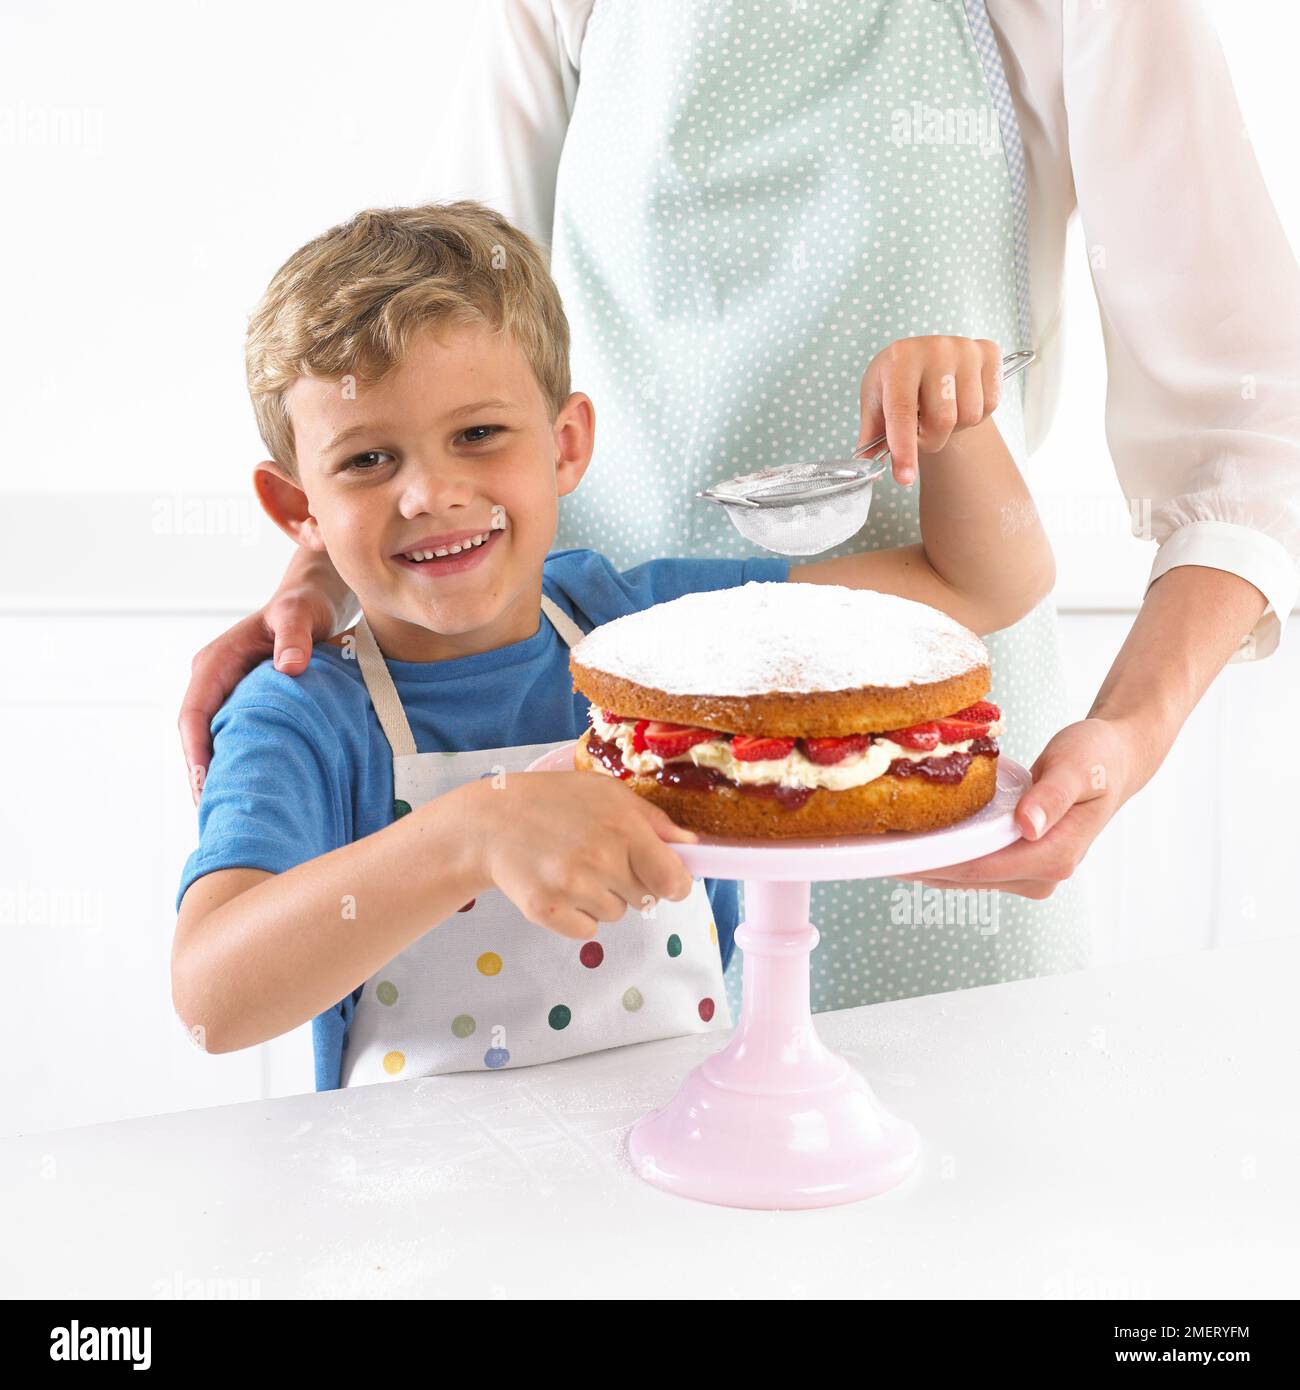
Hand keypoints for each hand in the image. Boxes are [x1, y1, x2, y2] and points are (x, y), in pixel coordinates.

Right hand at [179, 582, 342, 803]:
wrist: (312, 598)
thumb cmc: (304, 604)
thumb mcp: (299, 614)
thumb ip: (295, 637)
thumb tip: (289, 668)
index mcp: (215, 663)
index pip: (194, 714)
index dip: (195, 752)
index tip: (203, 785)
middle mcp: (214, 680)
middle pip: (197, 735)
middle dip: (201, 774)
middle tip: (214, 814)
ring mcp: (228, 692)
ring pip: (213, 739)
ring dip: (217, 772)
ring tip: (228, 812)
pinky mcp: (245, 702)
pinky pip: (234, 735)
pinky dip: (237, 760)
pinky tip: (251, 787)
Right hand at [465, 772, 699, 939]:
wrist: (491, 822)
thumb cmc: (556, 801)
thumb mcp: (608, 794)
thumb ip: (654, 821)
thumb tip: (691, 848)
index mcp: (623, 827)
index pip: (672, 881)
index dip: (674, 883)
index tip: (666, 880)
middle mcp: (600, 859)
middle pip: (646, 899)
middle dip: (630, 882)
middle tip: (599, 857)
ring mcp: (571, 888)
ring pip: (615, 915)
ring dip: (601, 897)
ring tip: (573, 867)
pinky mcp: (546, 911)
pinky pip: (587, 931)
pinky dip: (577, 915)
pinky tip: (558, 886)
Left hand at [859, 335, 1003, 485]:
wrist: (922, 356)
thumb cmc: (896, 382)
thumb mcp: (876, 404)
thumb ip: (872, 438)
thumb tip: (868, 470)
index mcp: (900, 358)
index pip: (903, 411)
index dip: (904, 449)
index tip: (904, 479)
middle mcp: (935, 348)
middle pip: (942, 420)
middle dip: (930, 440)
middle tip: (920, 432)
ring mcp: (965, 348)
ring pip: (969, 415)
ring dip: (953, 428)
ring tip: (939, 412)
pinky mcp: (989, 352)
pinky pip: (991, 404)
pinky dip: (974, 415)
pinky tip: (959, 401)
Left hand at [893, 718, 1141, 898]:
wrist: (1114, 760)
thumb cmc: (1098, 757)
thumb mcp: (1079, 765)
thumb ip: (1053, 794)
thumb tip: (1028, 825)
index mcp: (1056, 856)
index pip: (981, 866)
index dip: (934, 862)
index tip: (893, 854)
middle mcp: (1041, 875)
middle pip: (965, 877)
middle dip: (920, 864)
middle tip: (869, 848)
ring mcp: (1028, 874)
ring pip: (963, 876)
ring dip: (924, 863)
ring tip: (877, 846)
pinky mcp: (1016, 865)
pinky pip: (969, 865)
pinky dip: (940, 855)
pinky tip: (908, 840)